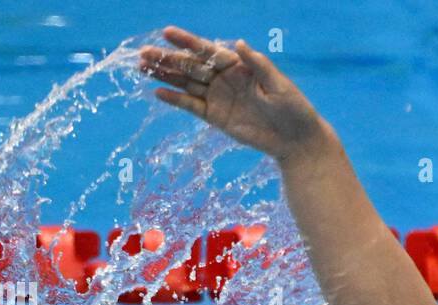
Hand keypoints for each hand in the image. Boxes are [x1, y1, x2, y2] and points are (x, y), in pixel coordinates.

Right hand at [139, 26, 328, 161]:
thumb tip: (240, 44)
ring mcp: (219, 98)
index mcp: (238, 66)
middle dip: (168, 59)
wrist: (295, 140)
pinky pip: (192, 106)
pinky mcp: (216, 117)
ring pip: (187, 83)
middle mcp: (225, 79)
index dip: (187, 42)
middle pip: (191, 66)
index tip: (167, 33)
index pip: (208, 51)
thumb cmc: (293, 108)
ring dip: (165, 75)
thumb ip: (258, 65)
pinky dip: (176, 99)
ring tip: (142, 68)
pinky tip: (158, 92)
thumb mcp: (279, 85)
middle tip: (143, 53)